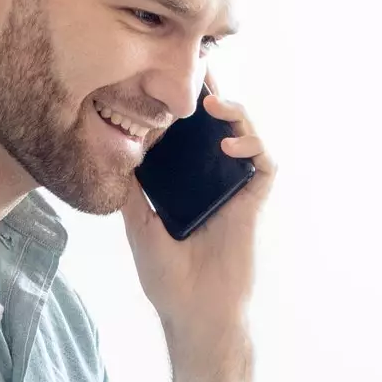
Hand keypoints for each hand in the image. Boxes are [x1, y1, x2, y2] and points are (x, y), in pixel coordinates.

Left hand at [123, 87, 273, 351]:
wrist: (196, 313)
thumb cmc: (168, 280)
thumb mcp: (139, 228)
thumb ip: (133, 193)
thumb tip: (118, 155)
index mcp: (187, 186)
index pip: (188, 139)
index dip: (184, 110)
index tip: (168, 81)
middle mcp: (213, 183)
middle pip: (219, 129)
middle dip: (214, 97)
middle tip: (201, 68)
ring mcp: (235, 191)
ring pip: (246, 138)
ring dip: (236, 114)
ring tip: (214, 104)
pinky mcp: (253, 203)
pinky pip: (263, 165)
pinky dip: (252, 147)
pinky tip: (229, 144)